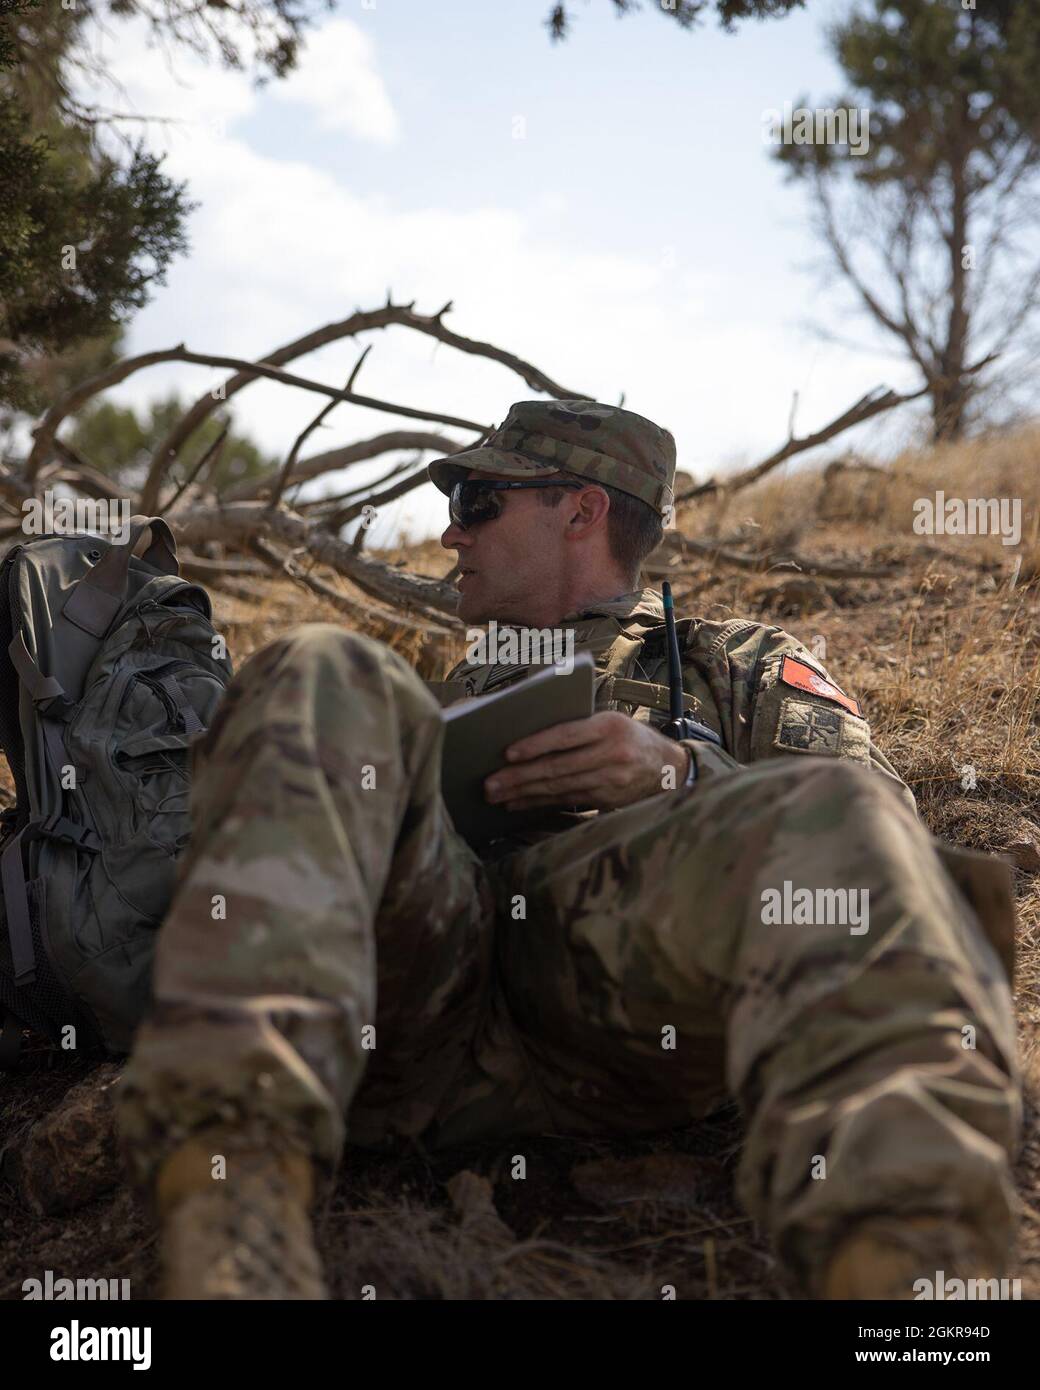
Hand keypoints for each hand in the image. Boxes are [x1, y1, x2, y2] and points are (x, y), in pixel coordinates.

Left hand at [484, 711, 690, 812]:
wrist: (668, 767)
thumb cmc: (629, 737)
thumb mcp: (611, 721)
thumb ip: (579, 726)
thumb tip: (528, 736)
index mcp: (610, 726)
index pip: (566, 736)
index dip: (535, 745)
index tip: (507, 753)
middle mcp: (612, 754)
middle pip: (558, 767)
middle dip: (520, 777)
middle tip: (490, 783)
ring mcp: (611, 780)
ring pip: (559, 788)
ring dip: (524, 793)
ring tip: (497, 795)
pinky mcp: (608, 800)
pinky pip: (567, 801)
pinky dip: (539, 803)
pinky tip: (519, 803)